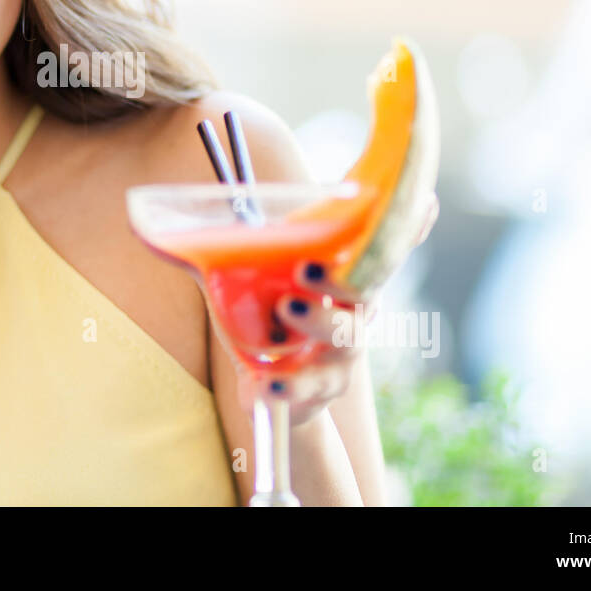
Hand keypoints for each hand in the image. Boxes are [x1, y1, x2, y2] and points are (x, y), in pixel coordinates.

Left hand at [234, 190, 439, 426]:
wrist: (275, 388)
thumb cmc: (268, 316)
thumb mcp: (251, 279)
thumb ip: (227, 249)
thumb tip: (166, 226)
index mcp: (345, 273)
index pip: (383, 245)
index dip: (409, 225)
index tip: (424, 200)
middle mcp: (355, 310)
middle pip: (366, 288)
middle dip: (342, 275)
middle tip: (307, 267)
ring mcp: (344, 352)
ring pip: (346, 336)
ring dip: (318, 322)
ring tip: (286, 312)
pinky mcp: (323, 390)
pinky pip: (312, 389)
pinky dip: (289, 387)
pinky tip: (265, 385)